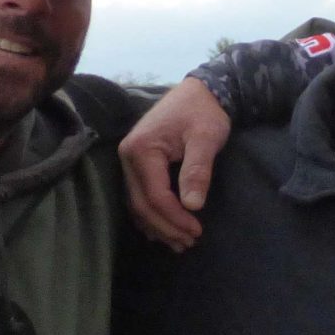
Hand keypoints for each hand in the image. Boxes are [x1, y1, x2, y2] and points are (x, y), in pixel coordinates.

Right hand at [118, 78, 232, 250]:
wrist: (200, 92)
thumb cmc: (204, 113)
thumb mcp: (206, 138)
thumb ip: (198, 170)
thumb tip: (193, 205)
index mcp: (141, 149)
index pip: (155, 195)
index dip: (175, 218)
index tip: (197, 231)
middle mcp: (128, 156)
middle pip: (141, 204)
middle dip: (165, 227)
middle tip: (189, 242)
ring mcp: (129, 161)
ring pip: (137, 204)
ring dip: (157, 226)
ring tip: (180, 242)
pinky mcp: (136, 164)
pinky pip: (138, 197)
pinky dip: (151, 215)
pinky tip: (164, 229)